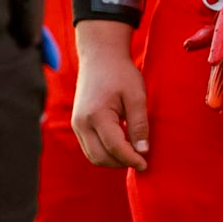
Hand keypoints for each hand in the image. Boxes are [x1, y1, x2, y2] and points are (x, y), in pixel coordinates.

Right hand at [72, 22, 148, 170]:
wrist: (100, 57)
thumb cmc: (121, 73)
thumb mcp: (136, 96)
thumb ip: (139, 124)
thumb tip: (143, 151)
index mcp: (96, 115)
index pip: (114, 147)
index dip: (131, 159)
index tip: (145, 164)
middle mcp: (81, 123)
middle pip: (100, 157)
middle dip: (121, 163)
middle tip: (141, 160)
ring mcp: (76, 125)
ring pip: (93, 155)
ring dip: (112, 160)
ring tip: (132, 154)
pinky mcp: (77, 124)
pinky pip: (90, 147)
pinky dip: (105, 152)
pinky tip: (122, 145)